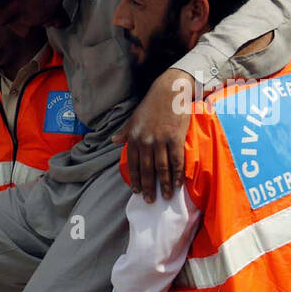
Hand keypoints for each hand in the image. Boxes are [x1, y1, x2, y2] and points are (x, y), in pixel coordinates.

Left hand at [112, 68, 194, 201]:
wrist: (169, 90)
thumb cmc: (151, 104)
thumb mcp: (133, 118)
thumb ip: (124, 132)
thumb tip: (113, 141)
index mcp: (134, 138)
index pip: (132, 164)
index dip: (135, 179)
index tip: (137, 191)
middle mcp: (145, 141)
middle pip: (146, 169)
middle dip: (148, 187)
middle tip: (149, 201)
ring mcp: (161, 140)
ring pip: (161, 168)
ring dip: (163, 185)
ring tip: (165, 197)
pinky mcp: (176, 138)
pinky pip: (176, 161)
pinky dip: (177, 174)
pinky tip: (177, 184)